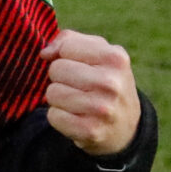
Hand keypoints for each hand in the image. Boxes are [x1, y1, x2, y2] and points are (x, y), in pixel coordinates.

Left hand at [40, 29, 140, 156]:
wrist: (125, 125)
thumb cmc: (104, 79)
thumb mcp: (97, 52)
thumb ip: (68, 40)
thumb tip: (45, 53)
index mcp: (115, 58)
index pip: (66, 48)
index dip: (65, 56)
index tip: (78, 65)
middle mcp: (112, 83)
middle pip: (56, 70)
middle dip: (60, 77)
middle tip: (78, 86)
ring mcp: (102, 109)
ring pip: (52, 93)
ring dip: (59, 98)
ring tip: (78, 102)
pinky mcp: (91, 131)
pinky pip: (53, 116)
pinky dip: (59, 117)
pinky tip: (77, 117)